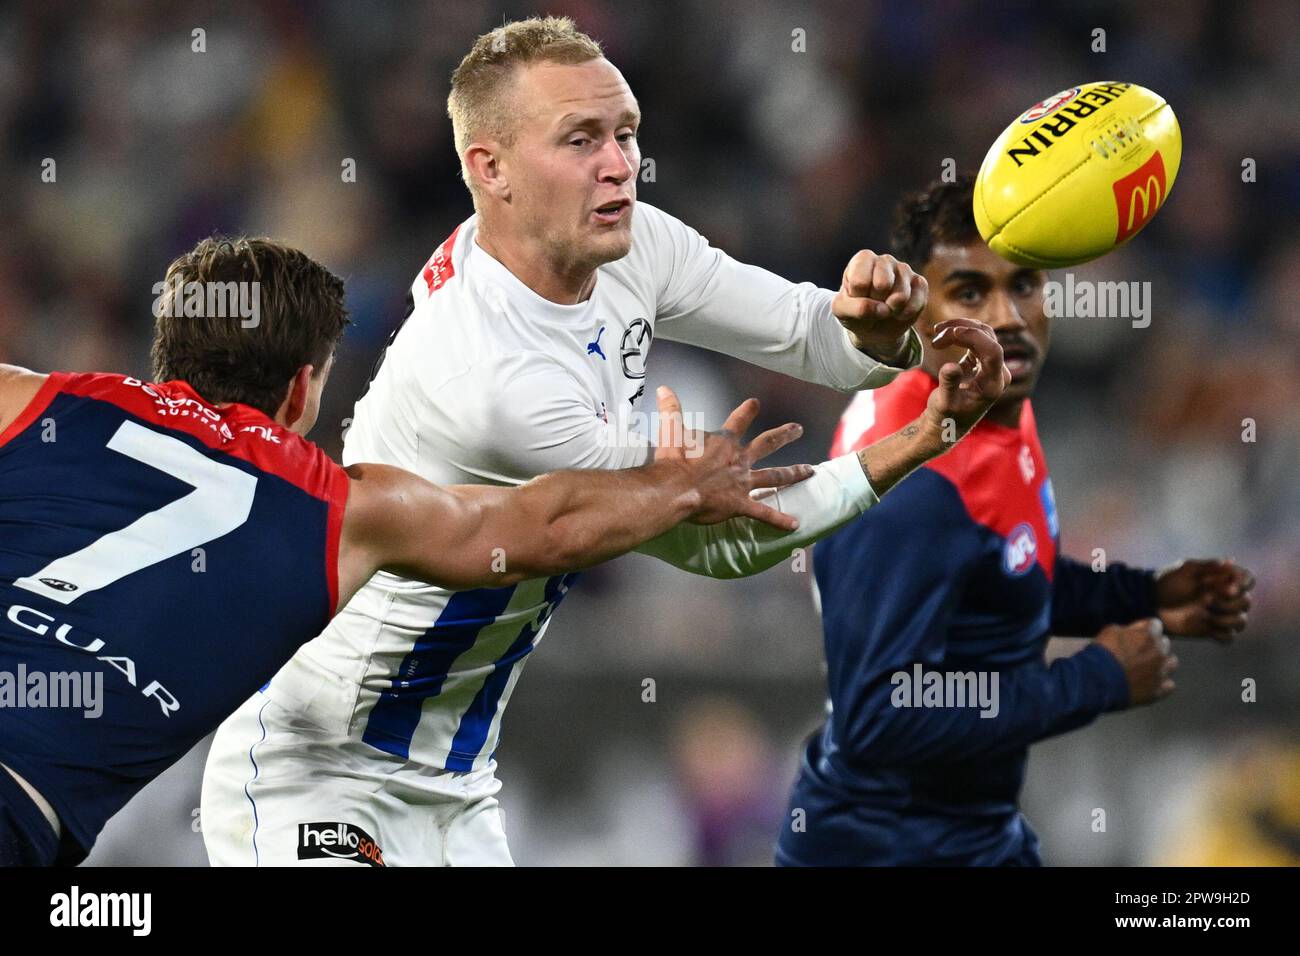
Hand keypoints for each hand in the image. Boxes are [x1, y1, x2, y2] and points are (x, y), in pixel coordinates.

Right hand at [654, 386, 811, 531]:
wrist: (675, 490)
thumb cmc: (673, 462)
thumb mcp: (671, 431)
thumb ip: (671, 410)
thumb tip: (663, 388)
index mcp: (724, 442)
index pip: (738, 421)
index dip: (746, 411)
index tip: (755, 403)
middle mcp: (739, 460)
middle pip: (767, 443)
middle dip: (784, 434)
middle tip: (799, 428)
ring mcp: (743, 483)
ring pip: (774, 476)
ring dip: (793, 473)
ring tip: (809, 470)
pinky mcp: (740, 504)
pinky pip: (764, 513)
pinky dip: (779, 519)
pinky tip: (795, 524)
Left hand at [831, 251, 927, 362]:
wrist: (873, 326)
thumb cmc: (854, 312)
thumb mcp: (841, 311)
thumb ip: (853, 308)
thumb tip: (882, 309)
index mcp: (863, 259)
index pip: (860, 281)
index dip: (858, 298)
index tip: (856, 298)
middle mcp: (885, 260)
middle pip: (883, 285)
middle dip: (876, 303)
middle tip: (872, 303)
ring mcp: (905, 270)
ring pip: (901, 296)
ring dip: (890, 311)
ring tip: (884, 309)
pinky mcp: (920, 284)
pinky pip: (915, 303)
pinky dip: (904, 314)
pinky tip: (898, 312)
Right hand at [921, 319, 1009, 441]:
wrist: (947, 425)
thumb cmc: (946, 418)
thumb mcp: (944, 403)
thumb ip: (949, 384)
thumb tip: (950, 366)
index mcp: (993, 384)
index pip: (993, 351)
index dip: (975, 337)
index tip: (952, 332)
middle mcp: (998, 373)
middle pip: (987, 337)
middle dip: (961, 330)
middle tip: (935, 335)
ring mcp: (991, 366)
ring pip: (982, 334)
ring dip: (959, 328)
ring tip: (936, 332)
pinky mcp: (981, 362)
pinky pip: (975, 339)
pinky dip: (959, 334)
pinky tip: (941, 337)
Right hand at [1094, 618, 1177, 706]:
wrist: (1099, 681)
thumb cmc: (1102, 654)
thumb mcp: (1111, 631)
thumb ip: (1129, 629)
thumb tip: (1136, 630)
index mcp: (1149, 635)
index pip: (1155, 625)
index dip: (1144, 628)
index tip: (1135, 633)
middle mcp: (1160, 652)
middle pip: (1164, 643)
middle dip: (1154, 645)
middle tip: (1138, 650)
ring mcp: (1161, 672)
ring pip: (1172, 663)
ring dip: (1161, 662)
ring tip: (1147, 666)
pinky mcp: (1158, 690)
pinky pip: (1169, 685)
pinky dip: (1161, 682)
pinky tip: (1149, 681)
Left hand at [1156, 558, 1254, 641]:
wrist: (1151, 603)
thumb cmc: (1168, 582)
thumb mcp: (1185, 570)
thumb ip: (1207, 567)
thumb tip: (1230, 562)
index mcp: (1223, 579)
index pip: (1248, 580)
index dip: (1243, 585)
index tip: (1228, 589)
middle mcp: (1226, 597)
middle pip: (1246, 602)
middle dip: (1227, 603)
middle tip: (1204, 600)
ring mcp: (1220, 615)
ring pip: (1241, 621)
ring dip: (1225, 620)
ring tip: (1204, 615)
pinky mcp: (1212, 630)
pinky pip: (1229, 637)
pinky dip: (1221, 634)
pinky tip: (1206, 627)